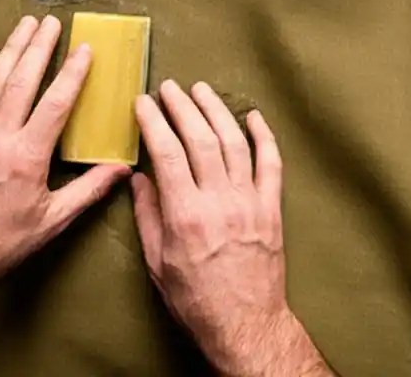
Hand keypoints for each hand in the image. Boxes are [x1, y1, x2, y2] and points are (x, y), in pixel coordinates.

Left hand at [0, 15, 130, 293]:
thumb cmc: (4, 242)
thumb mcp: (53, 221)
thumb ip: (89, 191)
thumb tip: (123, 170)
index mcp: (27, 157)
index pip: (55, 104)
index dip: (71, 73)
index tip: (84, 49)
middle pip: (21, 81)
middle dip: (38, 48)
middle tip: (52, 22)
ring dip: (11, 50)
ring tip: (25, 24)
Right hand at [132, 80, 330, 376]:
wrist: (244, 324)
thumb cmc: (195, 299)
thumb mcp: (157, 262)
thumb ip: (147, 216)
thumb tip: (139, 179)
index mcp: (185, 214)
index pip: (166, 152)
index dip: (154, 121)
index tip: (144, 102)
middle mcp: (219, 201)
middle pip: (200, 138)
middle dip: (182, 107)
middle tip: (170, 87)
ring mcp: (249, 202)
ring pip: (234, 142)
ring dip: (216, 111)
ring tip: (202, 91)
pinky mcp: (271, 209)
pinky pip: (271, 163)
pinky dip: (263, 136)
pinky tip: (252, 117)